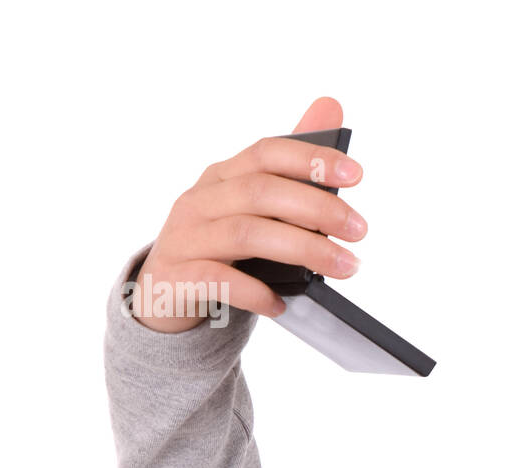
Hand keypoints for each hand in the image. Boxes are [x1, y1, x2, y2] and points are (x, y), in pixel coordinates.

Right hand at [129, 96, 366, 332]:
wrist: (166, 294)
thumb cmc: (223, 246)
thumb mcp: (255, 206)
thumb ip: (292, 164)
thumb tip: (330, 105)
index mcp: (222, 177)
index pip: (265, 154)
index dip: (309, 159)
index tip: (356, 174)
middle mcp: (200, 200)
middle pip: (260, 192)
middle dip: (316, 208)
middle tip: (359, 229)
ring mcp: (184, 238)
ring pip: (244, 234)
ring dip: (302, 250)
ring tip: (344, 267)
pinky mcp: (176, 278)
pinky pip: (217, 280)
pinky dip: (254, 292)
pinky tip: (281, 303)